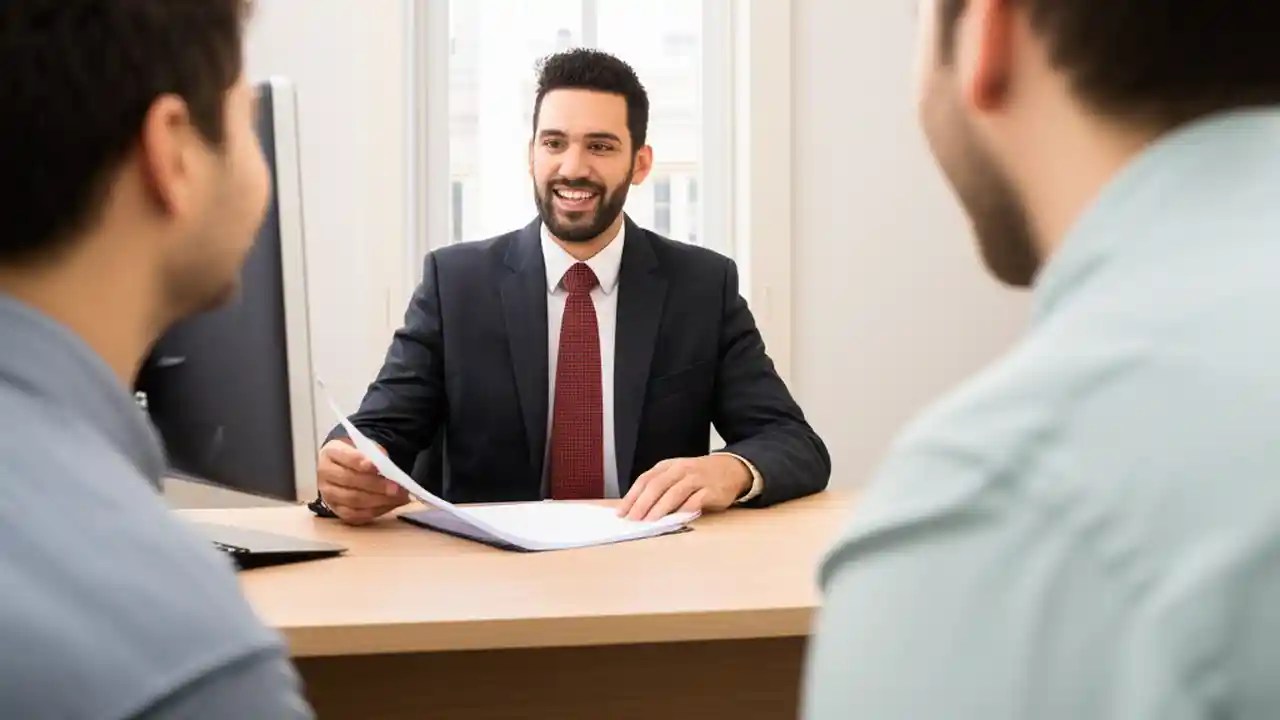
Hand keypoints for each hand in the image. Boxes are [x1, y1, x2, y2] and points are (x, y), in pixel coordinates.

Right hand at [317, 439, 408, 524]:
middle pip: (350, 480)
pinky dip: (376, 511)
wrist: (344, 467)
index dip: (361, 462)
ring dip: (379, 500)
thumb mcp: (366, 447)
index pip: (346, 457)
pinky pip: (356, 515)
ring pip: (353, 500)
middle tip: (397, 488)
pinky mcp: (337, 510)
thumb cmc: (357, 455)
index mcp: (331, 452)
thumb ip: (376, 454)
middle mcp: (325, 474)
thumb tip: (389, 469)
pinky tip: (391, 505)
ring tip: (399, 497)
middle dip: (376, 485)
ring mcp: (329, 494)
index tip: (377, 467)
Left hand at [617, 455, 751, 520]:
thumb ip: (659, 489)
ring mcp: (697, 479)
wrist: (731, 468)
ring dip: (660, 508)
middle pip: (657, 486)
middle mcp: (681, 470)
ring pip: (674, 493)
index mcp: (668, 466)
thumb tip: (635, 509)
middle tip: (632, 520)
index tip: (621, 513)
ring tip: (649, 522)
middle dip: (642, 504)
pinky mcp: (711, 490)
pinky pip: (696, 500)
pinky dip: (684, 509)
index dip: (632, 496)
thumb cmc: (698, 476)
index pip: (645, 480)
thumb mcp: (676, 476)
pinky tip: (675, 519)